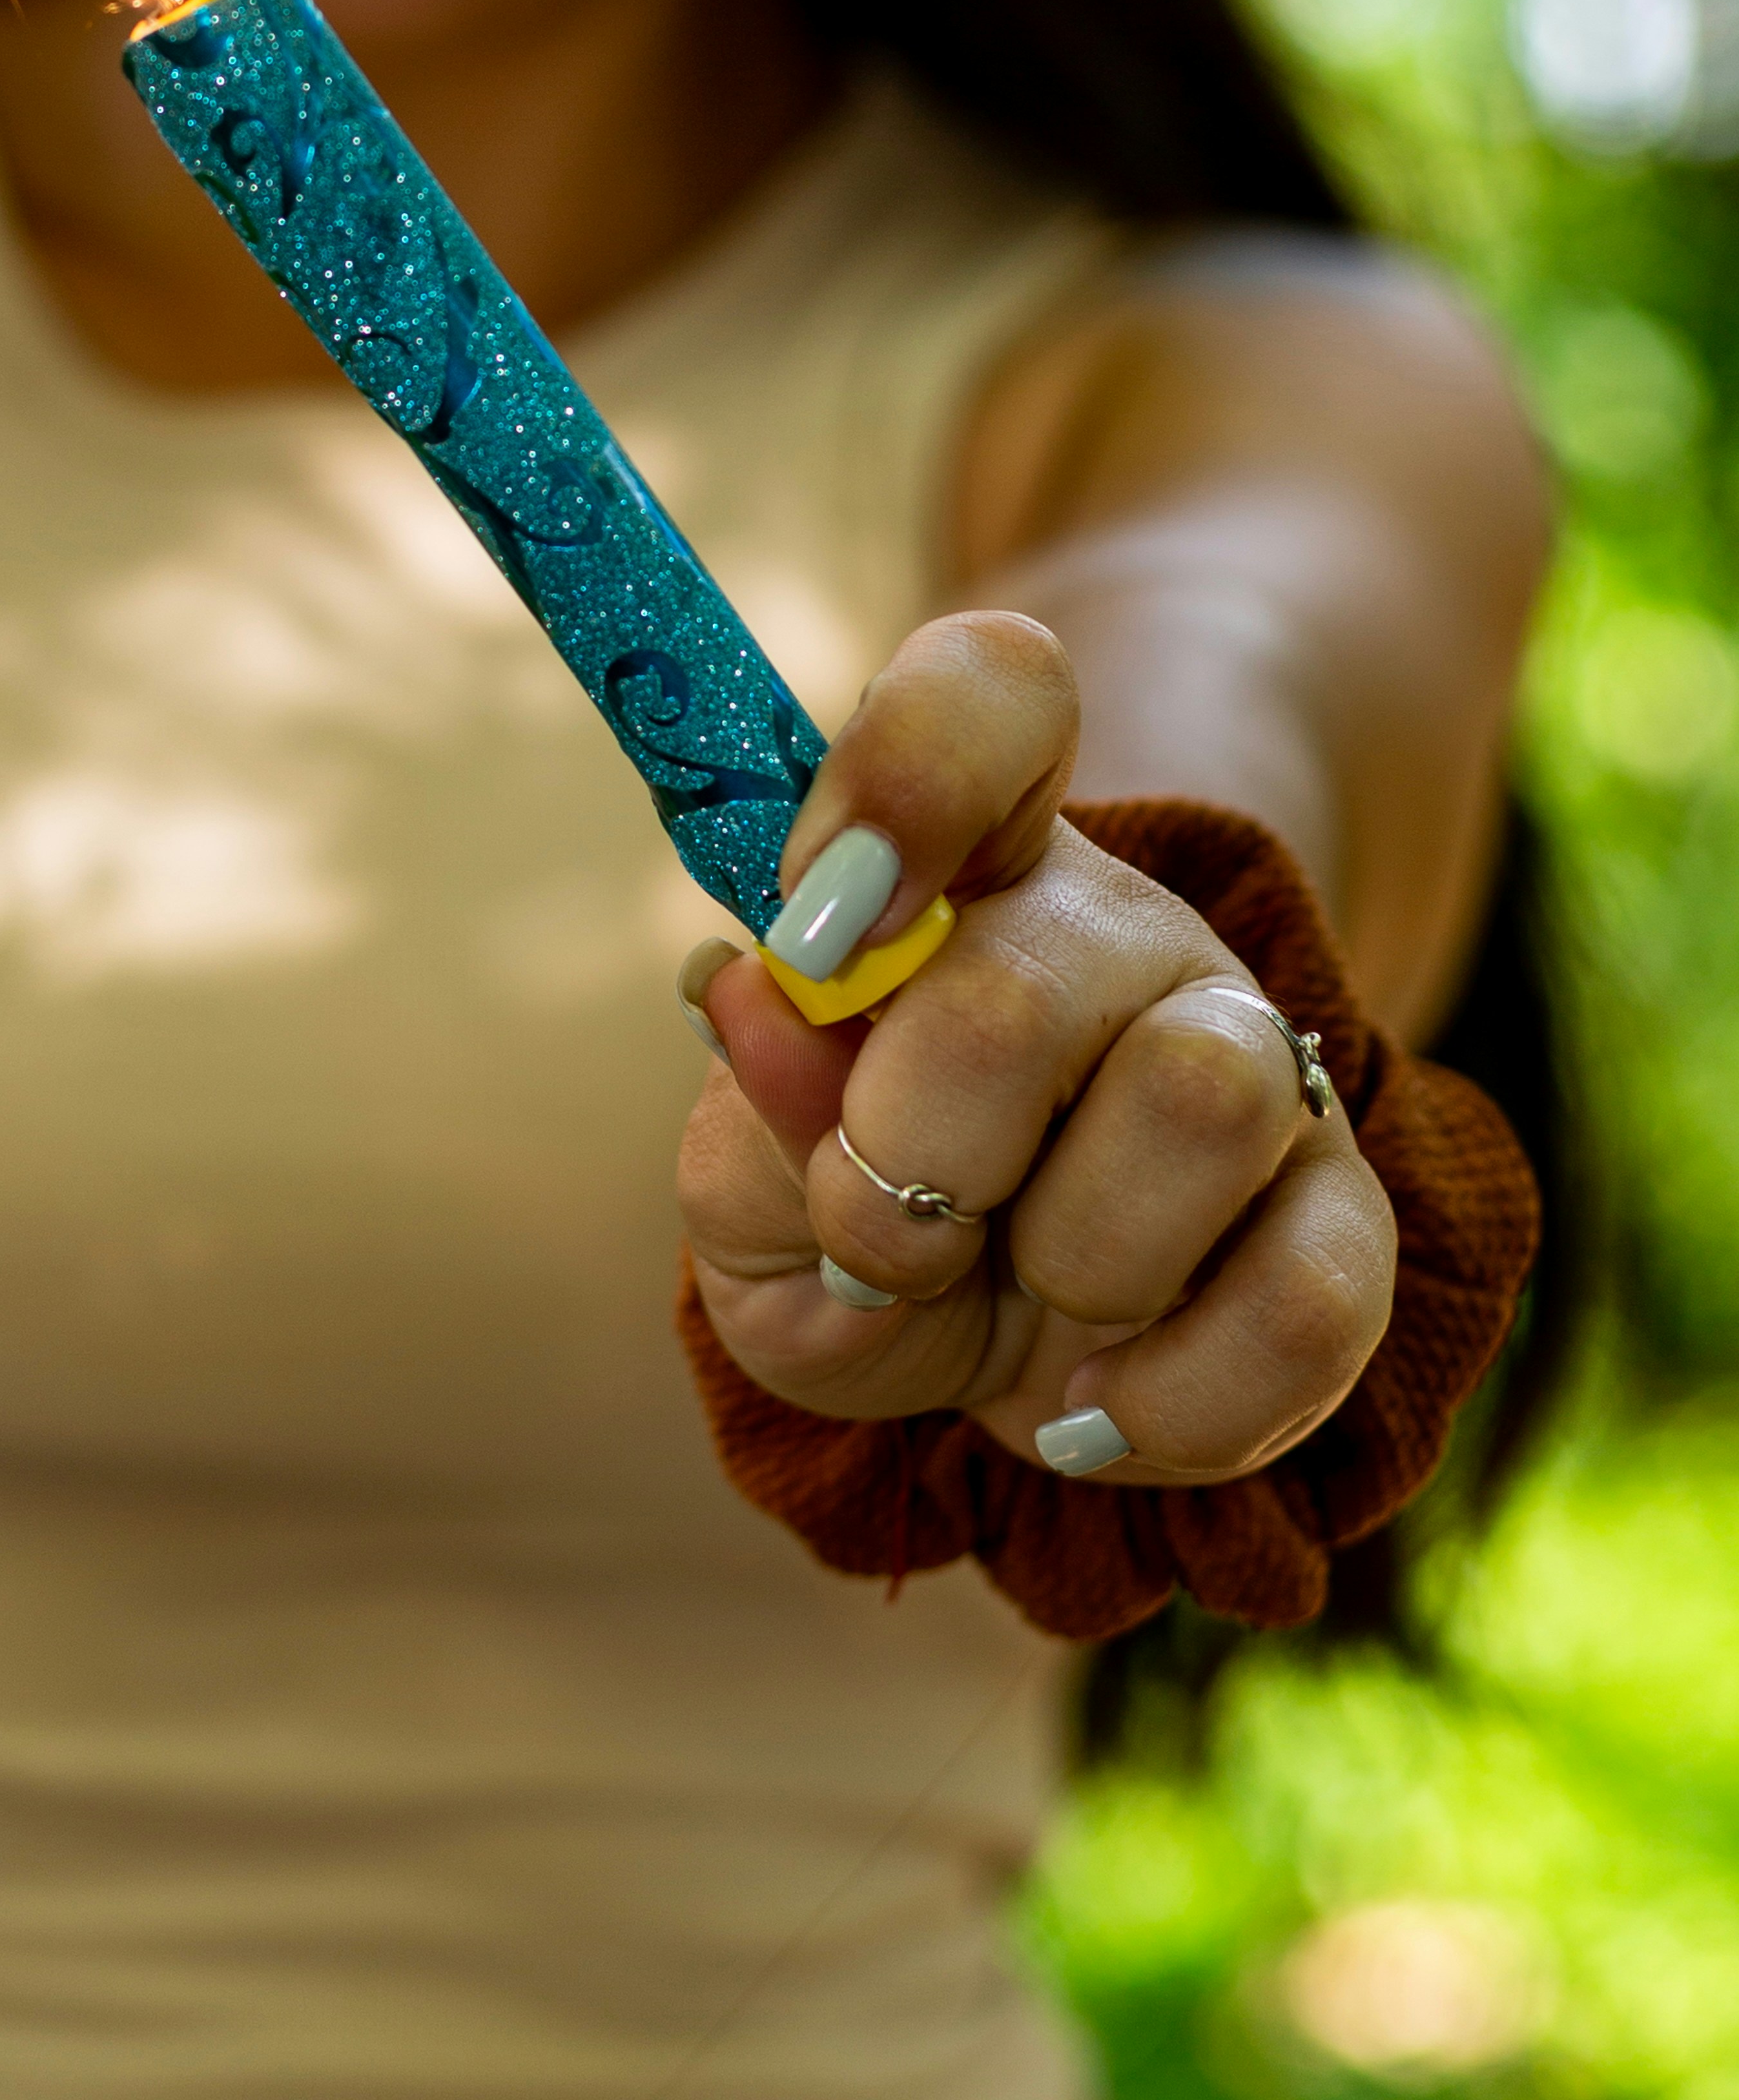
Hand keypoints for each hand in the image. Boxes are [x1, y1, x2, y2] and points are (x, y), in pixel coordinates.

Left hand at [677, 613, 1397, 1481]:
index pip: (987, 693)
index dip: (904, 781)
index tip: (818, 929)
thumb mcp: (757, 1193)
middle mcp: (1121, 936)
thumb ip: (751, 1115)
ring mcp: (1257, 1061)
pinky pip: (1310, 1296)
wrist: (999, 1356)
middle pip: (1028, 980)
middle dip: (912, 1156)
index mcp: (968, 869)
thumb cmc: (860, 1232)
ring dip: (1067, 1261)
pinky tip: (1091, 1406)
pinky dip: (1172, 1397)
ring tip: (1021, 1303)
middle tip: (879, 1238)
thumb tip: (764, 998)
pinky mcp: (1348, 1217)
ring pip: (1201, 1100)